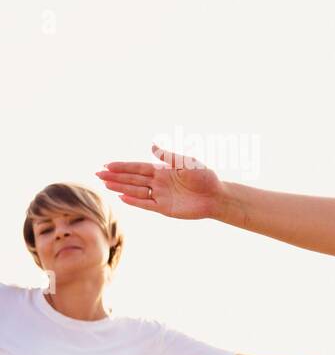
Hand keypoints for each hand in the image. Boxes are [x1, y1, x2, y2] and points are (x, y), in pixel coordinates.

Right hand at [96, 144, 224, 218]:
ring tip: (105, 184)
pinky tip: (122, 197)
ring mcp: (161, 196)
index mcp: (163, 170)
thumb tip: (151, 146)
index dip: (122, 166)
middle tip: (98, 174)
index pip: (138, 168)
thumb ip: (168, 156)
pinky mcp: (165, 208)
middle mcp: (159, 183)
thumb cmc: (205, 177)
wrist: (217, 196)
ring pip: (136, 191)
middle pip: (133, 179)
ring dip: (121, 187)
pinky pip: (146, 204)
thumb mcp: (187, 163)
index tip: (107, 165)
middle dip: (115, 176)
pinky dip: (134, 201)